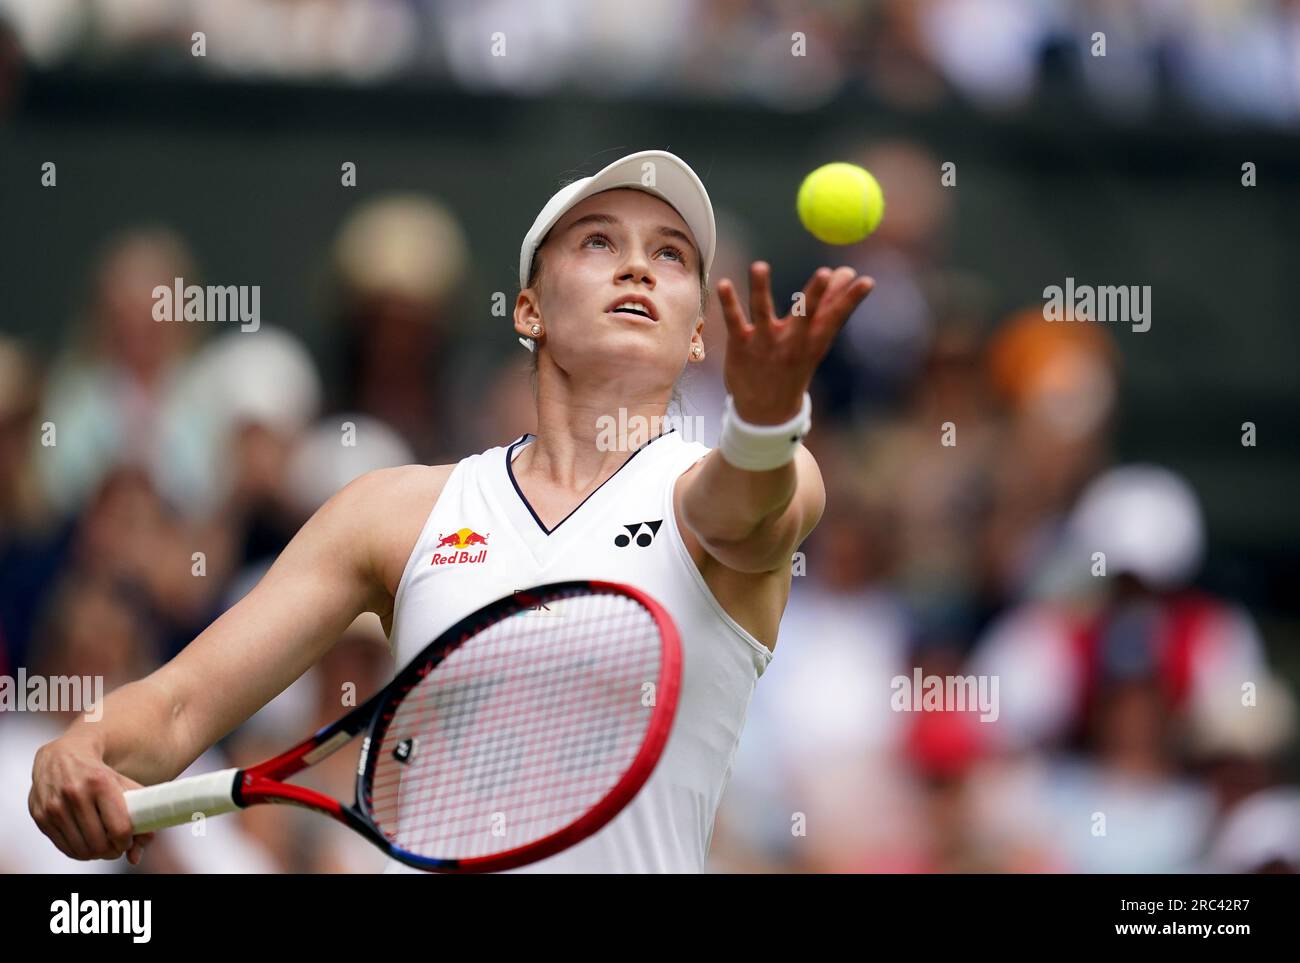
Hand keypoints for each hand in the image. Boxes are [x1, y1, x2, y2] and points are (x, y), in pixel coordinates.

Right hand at [29, 735, 154, 863]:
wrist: (62, 756)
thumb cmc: (97, 772)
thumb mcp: (122, 783)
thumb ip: (138, 812)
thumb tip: (139, 851)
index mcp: (100, 783)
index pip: (119, 828)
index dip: (127, 841)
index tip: (129, 841)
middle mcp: (75, 794)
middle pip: (100, 843)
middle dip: (113, 851)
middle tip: (117, 847)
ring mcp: (55, 806)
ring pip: (82, 849)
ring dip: (96, 854)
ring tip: (103, 847)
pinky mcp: (40, 816)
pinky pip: (64, 847)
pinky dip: (79, 852)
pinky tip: (87, 845)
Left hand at [717, 262, 872, 423]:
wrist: (766, 410)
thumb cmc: (794, 364)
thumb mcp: (816, 340)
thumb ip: (830, 305)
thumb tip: (848, 271)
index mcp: (814, 341)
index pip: (836, 317)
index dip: (852, 299)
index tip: (866, 281)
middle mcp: (792, 342)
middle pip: (805, 314)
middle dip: (815, 295)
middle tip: (826, 272)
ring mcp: (764, 343)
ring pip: (762, 312)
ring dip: (761, 288)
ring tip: (759, 266)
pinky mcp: (740, 345)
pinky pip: (733, 321)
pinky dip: (728, 302)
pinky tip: (724, 284)